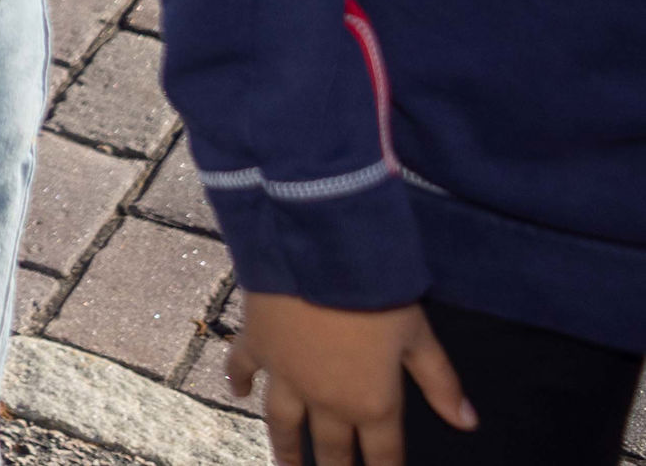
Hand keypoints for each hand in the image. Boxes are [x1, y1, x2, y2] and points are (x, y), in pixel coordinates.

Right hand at [228, 294, 475, 465]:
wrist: (317, 258)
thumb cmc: (377, 297)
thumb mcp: (419, 337)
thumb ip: (441, 383)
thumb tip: (468, 424)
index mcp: (372, 403)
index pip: (383, 455)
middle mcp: (326, 400)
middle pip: (331, 450)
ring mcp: (286, 376)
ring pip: (283, 424)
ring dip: (285, 450)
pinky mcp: (257, 346)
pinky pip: (243, 370)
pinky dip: (238, 383)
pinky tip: (236, 393)